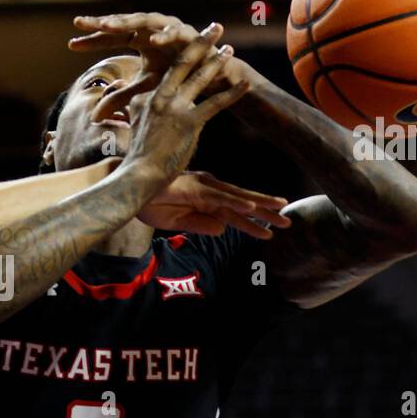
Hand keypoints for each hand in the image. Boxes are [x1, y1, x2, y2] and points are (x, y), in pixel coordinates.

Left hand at [70, 12, 261, 120]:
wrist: (212, 81)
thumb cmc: (178, 81)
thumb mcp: (145, 90)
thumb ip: (121, 97)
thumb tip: (95, 116)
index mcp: (140, 40)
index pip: (112, 38)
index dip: (92, 41)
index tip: (71, 44)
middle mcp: (153, 30)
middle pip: (123, 23)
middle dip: (103, 23)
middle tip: (81, 23)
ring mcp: (171, 28)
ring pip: (145, 21)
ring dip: (127, 22)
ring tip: (107, 26)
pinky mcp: (190, 35)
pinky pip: (175, 33)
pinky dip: (164, 36)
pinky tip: (151, 40)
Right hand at [118, 25, 250, 184]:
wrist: (140, 173)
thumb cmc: (139, 152)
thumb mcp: (133, 120)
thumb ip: (133, 103)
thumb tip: (120, 90)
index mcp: (151, 96)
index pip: (169, 68)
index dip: (184, 51)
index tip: (195, 39)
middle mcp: (163, 97)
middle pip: (184, 63)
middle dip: (201, 42)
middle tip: (216, 27)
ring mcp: (177, 108)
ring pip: (201, 78)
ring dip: (217, 62)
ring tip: (230, 49)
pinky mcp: (190, 122)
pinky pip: (215, 103)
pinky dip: (232, 93)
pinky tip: (245, 84)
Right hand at [140, 171, 290, 239]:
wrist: (127, 190)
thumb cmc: (149, 202)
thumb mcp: (177, 221)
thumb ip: (200, 225)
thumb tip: (223, 230)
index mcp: (204, 196)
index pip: (234, 211)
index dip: (254, 221)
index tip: (273, 228)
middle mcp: (208, 188)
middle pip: (242, 202)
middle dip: (266, 212)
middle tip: (288, 222)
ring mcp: (202, 187)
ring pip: (236, 198)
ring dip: (259, 206)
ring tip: (280, 213)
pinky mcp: (194, 188)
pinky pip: (219, 198)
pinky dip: (236, 202)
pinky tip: (251, 208)